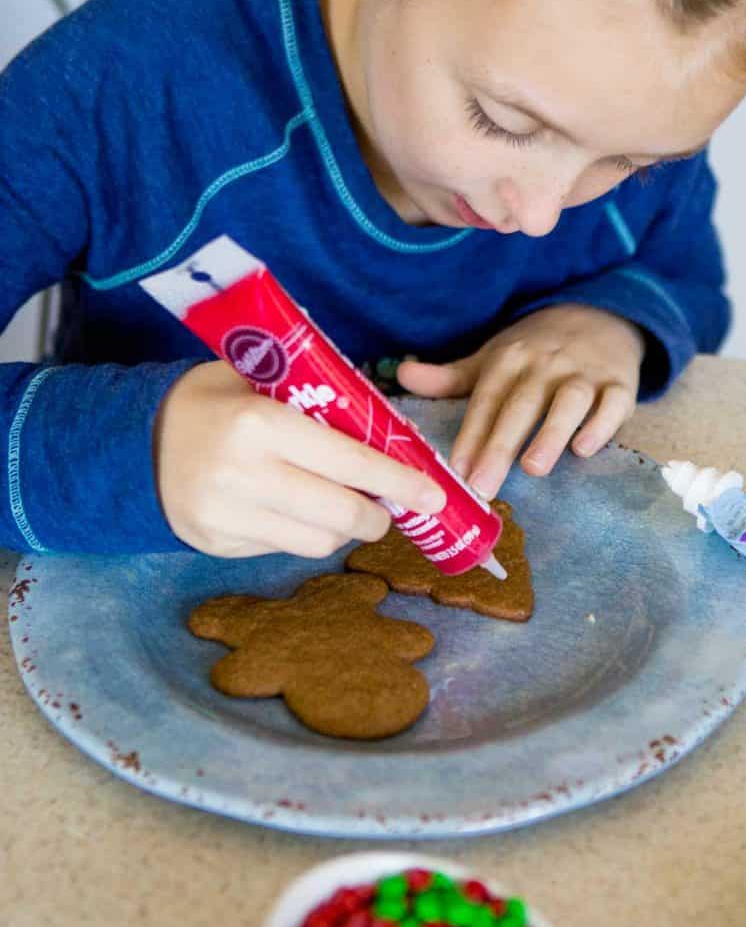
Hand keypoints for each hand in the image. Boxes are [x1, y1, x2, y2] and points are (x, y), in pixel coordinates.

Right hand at [153, 361, 445, 558]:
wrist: (132, 441)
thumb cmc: (213, 401)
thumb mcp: (259, 377)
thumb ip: (316, 393)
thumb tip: (389, 417)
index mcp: (261, 424)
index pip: (350, 461)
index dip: (398, 481)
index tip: (433, 495)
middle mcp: (244, 475)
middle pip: (342, 513)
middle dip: (377, 515)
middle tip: (386, 507)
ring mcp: (227, 517)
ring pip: (318, 541)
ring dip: (343, 529)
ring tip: (344, 507)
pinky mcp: (216, 545)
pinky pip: (283, 549)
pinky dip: (303, 534)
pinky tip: (297, 511)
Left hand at [397, 305, 643, 499]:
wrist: (600, 315)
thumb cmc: (537, 349)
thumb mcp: (493, 357)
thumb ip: (450, 377)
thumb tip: (402, 375)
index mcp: (510, 359)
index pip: (486, 399)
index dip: (471, 434)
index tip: (456, 469)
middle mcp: (545, 365)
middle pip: (521, 405)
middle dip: (500, 445)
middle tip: (484, 485)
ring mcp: (585, 373)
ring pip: (569, 402)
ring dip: (551, 433)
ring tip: (533, 469)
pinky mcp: (620, 383)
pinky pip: (614, 403)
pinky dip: (602, 425)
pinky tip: (585, 449)